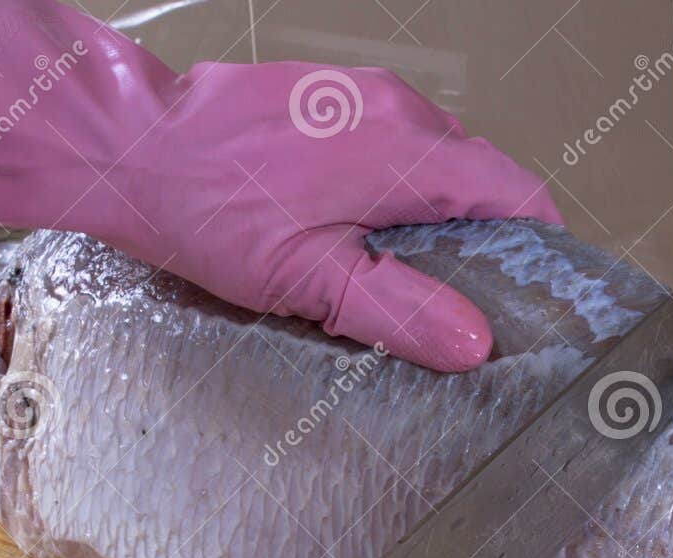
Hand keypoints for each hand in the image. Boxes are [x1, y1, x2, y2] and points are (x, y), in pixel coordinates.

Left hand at [0, 0, 561, 371]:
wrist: (130, 146)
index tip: (539, 300)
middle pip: (482, 183)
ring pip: (436, 167)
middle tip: (465, 311)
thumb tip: (475, 343)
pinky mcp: (332, 102)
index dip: (542, 252)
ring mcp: (364, 99)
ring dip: (436, 223)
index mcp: (410, 150)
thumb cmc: (210, 207)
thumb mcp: (310, 279)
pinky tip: (361, 240)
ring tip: (405, 281)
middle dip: (485, 246)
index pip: (519, 195)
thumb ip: (400, 309)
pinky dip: (397, 196)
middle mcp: (400, 110)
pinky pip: (395, 149)